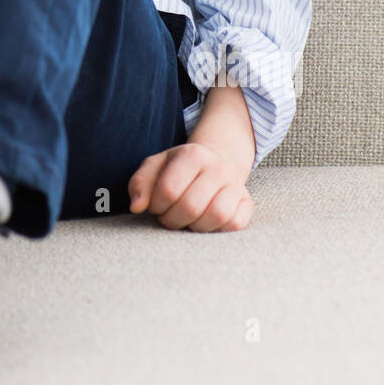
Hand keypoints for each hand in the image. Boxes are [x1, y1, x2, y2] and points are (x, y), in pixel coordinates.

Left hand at [127, 142, 253, 231]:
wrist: (213, 165)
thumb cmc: (177, 170)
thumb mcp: (155, 168)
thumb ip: (140, 184)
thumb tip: (137, 207)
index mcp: (192, 154)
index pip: (168, 190)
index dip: (156, 206)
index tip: (155, 206)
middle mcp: (217, 167)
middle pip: (191, 206)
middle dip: (172, 220)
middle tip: (168, 217)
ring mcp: (235, 184)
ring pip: (216, 216)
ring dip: (195, 227)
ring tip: (186, 221)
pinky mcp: (247, 203)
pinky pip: (234, 224)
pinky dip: (217, 230)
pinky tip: (205, 223)